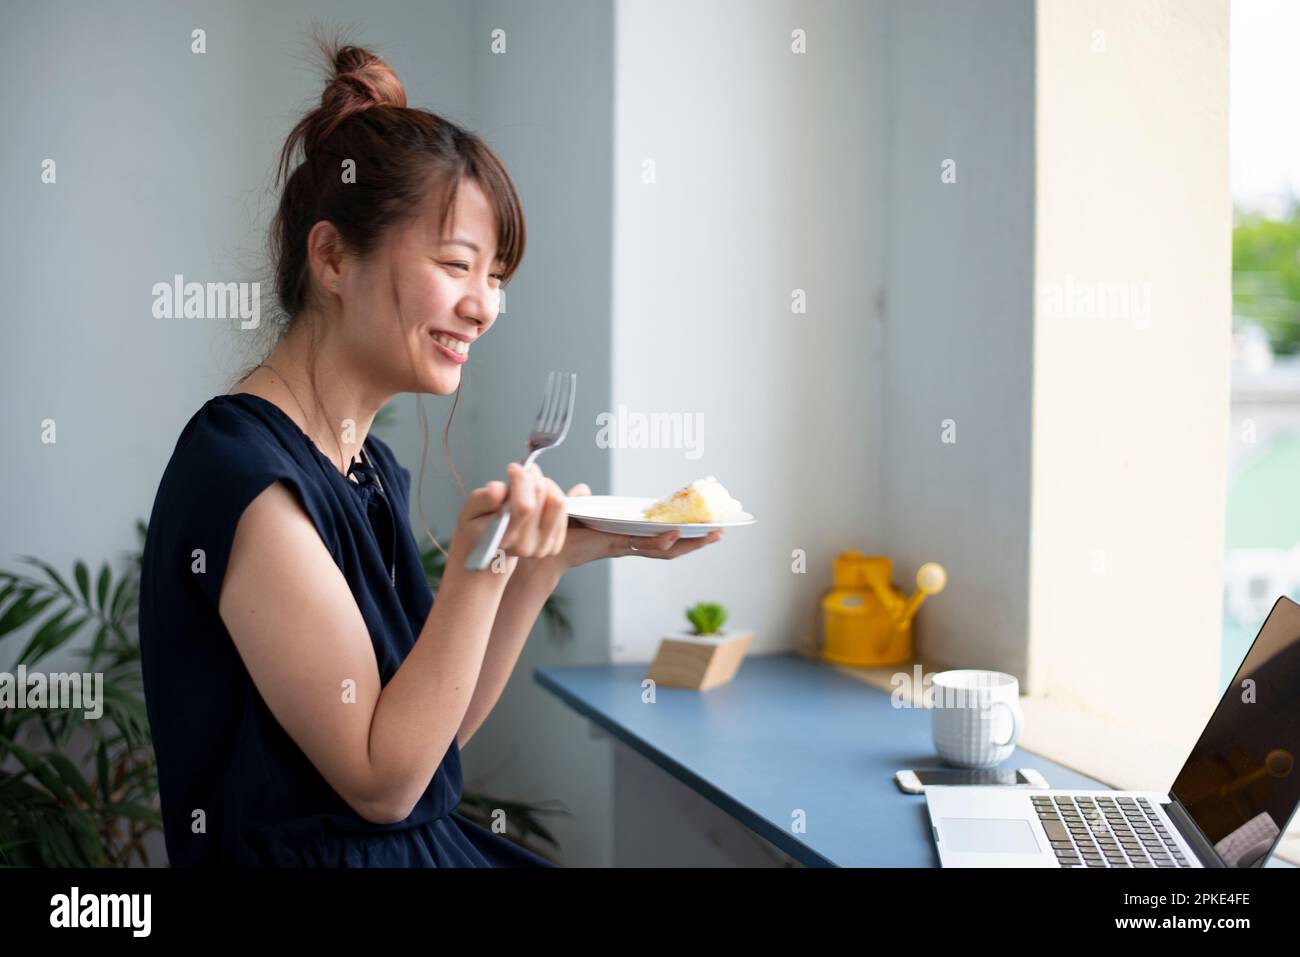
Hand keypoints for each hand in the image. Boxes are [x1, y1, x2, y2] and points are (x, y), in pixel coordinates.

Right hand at [456, 461, 568, 562]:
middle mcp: (526, 546)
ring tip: (530, 484)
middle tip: (522, 471)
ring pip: (558, 502)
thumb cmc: (479, 524)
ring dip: (545, 485)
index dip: (522, 480)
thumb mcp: (471, 509)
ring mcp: (543, 548)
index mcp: (503, 538)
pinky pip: (563, 510)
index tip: (513, 468)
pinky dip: (551, 495)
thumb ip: (483, 498)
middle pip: (543, 498)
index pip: (524, 507)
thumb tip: (497, 489)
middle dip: (533, 477)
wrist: (490, 548)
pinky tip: (538, 497)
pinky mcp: (555, 545)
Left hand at [548, 483, 724, 568]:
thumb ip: (582, 500)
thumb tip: (583, 489)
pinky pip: (645, 547)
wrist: (541, 546)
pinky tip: (678, 534)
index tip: (706, 522)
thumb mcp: (575, 510)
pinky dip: (663, 542)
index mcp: (626, 535)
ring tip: (713, 534)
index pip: (661, 534)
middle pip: (672, 546)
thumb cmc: (558, 531)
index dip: (684, 531)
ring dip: (691, 543)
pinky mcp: (617, 547)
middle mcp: (630, 543)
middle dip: (698, 541)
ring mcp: (626, 547)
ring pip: (665, 549)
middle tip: (723, 530)